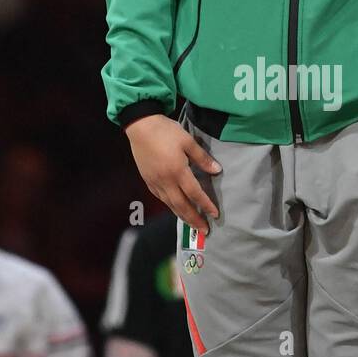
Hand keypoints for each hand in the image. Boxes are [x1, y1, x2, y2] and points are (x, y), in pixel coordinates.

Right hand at [125, 114, 221, 235]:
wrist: (140, 126)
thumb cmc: (166, 131)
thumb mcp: (188, 141)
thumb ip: (202, 158)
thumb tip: (217, 171)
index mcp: (178, 171)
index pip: (195, 193)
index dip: (206, 205)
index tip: (215, 215)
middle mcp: (166, 181)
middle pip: (181, 205)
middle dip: (194, 219)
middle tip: (204, 230)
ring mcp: (155, 182)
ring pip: (170, 204)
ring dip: (182, 216)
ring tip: (192, 224)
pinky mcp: (147, 180)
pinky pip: (161, 198)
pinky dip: (170, 206)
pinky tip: (175, 208)